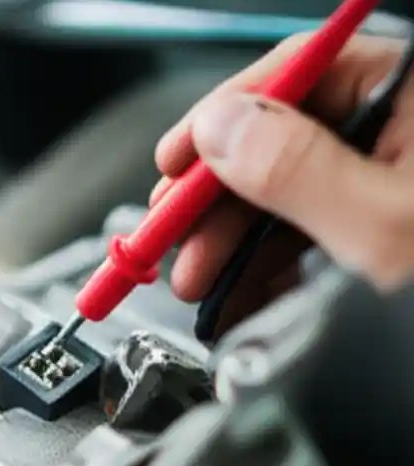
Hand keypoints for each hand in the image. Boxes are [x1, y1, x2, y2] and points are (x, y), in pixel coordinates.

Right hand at [153, 34, 413, 328]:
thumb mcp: (382, 229)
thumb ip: (294, 170)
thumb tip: (222, 128)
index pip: (298, 73)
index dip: (221, 118)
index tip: (173, 164)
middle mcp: (408, 129)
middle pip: (284, 138)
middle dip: (219, 199)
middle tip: (174, 241)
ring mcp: (400, 181)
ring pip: (294, 193)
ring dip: (236, 242)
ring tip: (202, 285)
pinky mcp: (393, 230)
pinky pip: (317, 232)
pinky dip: (272, 266)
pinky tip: (244, 296)